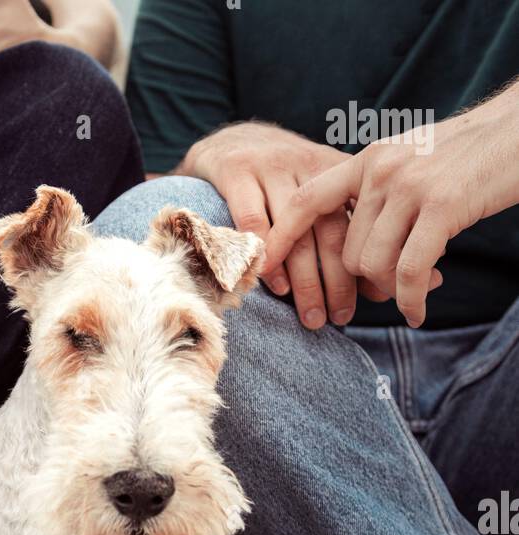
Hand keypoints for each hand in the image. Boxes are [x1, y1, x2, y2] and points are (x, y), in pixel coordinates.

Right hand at [180, 122, 368, 328]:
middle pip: (330, 229)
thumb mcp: (322, 197)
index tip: (373, 300)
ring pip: (296, 231)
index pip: (361, 220)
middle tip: (340, 319)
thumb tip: (381, 292)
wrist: (229, 139)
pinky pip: (254, 221)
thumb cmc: (283, 185)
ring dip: (305, 281)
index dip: (367, 263)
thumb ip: (349, 235)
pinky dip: (267, 257)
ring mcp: (271, 166)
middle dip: (338, 280)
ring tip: (312, 317)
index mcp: (339, 169)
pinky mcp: (237, 172)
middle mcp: (309, 163)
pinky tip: (276, 287)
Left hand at [265, 89, 518, 326]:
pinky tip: (417, 313)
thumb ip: (380, 193)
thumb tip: (355, 245)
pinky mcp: (442, 207)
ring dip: (388, 291)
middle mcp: (382, 169)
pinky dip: (410, 300)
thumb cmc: (469, 158)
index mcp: (370, 159)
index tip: (261, 267)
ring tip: (407, 297)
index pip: (309, 200)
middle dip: (363, 282)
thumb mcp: (413, 163)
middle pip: (347, 251)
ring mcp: (410, 186)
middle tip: (385, 293)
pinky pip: (409, 271)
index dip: (281, 237)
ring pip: (372, 264)